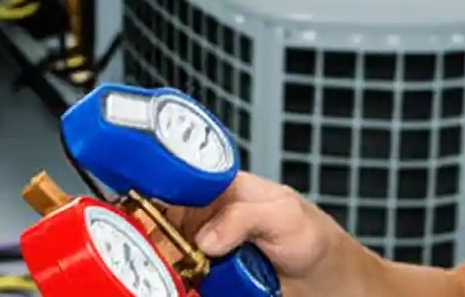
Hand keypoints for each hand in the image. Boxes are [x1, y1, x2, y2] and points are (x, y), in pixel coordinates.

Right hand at [163, 172, 372, 293]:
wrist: (330, 285)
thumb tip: (206, 236)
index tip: (134, 205)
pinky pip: (179, 280)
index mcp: (223, 188)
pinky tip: (173, 284)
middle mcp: (207, 218)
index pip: (177, 179)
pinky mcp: (205, 281)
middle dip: (147, 234)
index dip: (152, 189)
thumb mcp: (286, 217)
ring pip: (162, 254)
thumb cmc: (314, 239)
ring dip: (158, 263)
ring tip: (162, 270)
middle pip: (158, 220)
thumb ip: (246, 216)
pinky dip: (174, 283)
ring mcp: (203, 252)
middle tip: (148, 248)